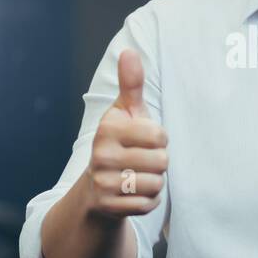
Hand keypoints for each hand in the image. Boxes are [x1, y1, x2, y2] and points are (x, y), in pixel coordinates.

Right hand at [84, 48, 167, 218]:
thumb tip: (129, 51)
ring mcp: (103, 182)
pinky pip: (147, 204)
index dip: (159, 139)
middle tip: (141, 161)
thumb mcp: (125, 113)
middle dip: (158, 163)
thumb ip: (131, 84)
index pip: (160, 135)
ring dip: (154, 182)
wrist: (96, 188)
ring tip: (137, 176)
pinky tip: (133, 193)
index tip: (145, 140)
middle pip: (161, 161)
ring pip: (156, 184)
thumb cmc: (120, 142)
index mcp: (108, 128)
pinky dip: (147, 200)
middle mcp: (101, 155)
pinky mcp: (109, 207)